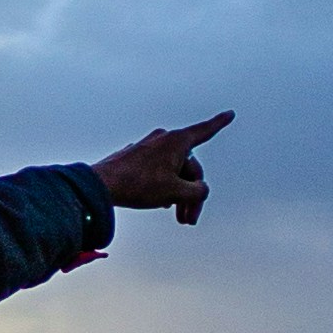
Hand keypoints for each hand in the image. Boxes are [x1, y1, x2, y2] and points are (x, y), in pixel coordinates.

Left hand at [92, 111, 233, 226]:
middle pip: (189, 167)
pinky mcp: (136, 158)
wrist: (102, 186)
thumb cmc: (139, 185)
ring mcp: (149, 147)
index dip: (219, 123)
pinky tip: (159, 204)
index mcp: (177, 141)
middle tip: (189, 219)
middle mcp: (164, 139)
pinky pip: (158, 172)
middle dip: (192, 194)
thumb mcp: (177, 192)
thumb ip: (198, 191)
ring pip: (173, 171)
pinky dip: (163, 187)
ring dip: (178, 195)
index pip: (204, 131)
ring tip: (178, 218)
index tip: (230, 114)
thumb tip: (200, 190)